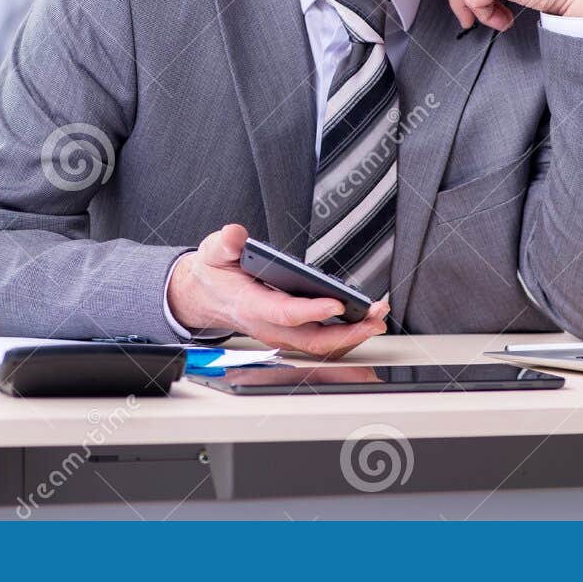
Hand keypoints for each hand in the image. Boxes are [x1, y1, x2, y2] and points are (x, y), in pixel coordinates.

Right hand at [166, 223, 389, 357]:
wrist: (205, 297)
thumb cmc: (215, 275)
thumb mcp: (213, 252)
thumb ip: (225, 244)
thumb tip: (236, 235)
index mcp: (251, 305)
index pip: (285, 313)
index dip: (312, 311)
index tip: (337, 303)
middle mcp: (269, 326)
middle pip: (312, 340)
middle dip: (348, 332)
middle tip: (374, 317)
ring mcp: (281, 335)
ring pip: (321, 346)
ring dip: (353, 336)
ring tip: (377, 317)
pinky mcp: (290, 335)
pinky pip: (321, 344)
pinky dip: (347, 336)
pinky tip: (364, 320)